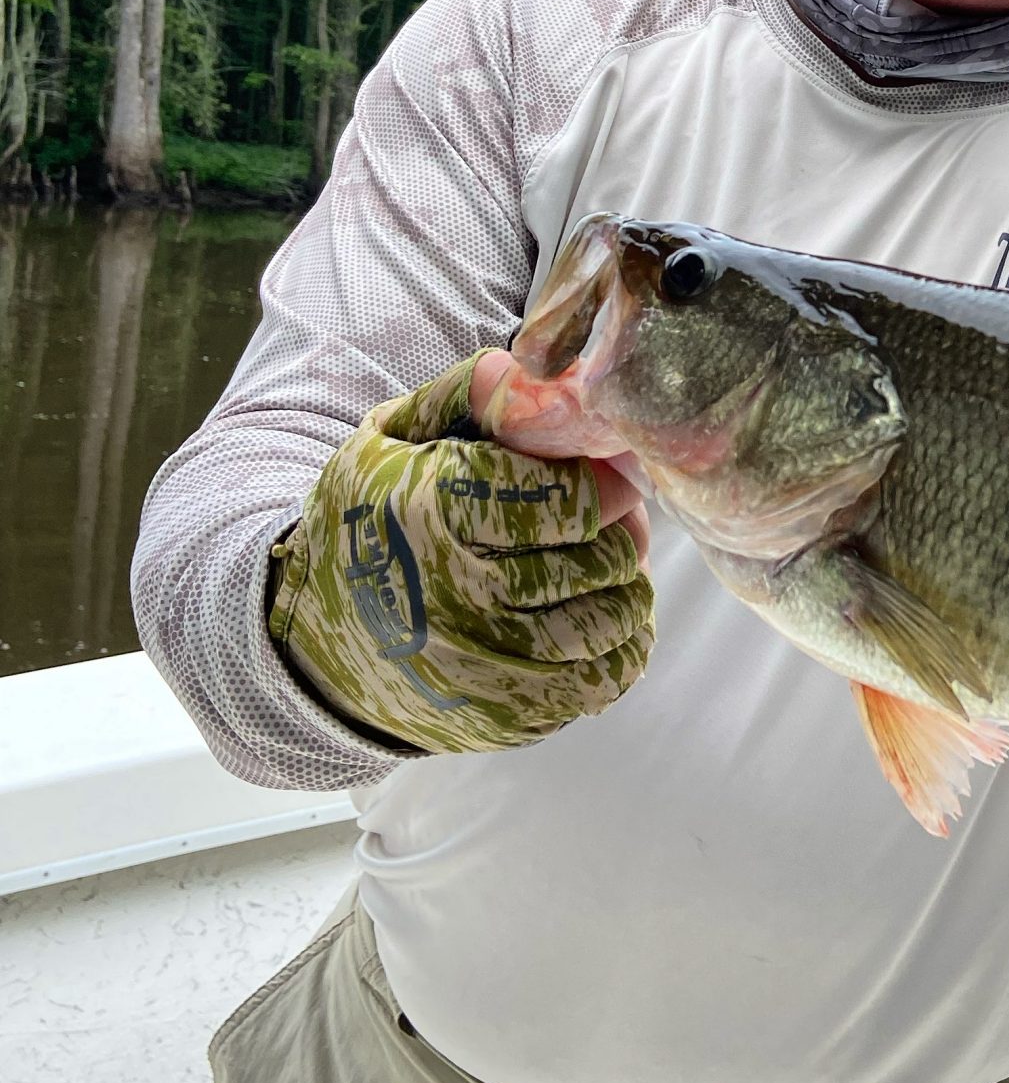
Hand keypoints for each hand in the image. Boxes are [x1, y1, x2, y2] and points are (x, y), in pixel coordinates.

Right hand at [268, 350, 654, 753]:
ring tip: (602, 568)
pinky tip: (596, 619)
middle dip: (623, 532)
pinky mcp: (504, 716)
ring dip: (625, 589)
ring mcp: (486, 666)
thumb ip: (461, 399)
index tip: (611, 476)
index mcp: (437, 512)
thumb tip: (517, 366)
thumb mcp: (388, 445)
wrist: (310, 647)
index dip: (609, 482)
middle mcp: (462, 594)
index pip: (574, 498)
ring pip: (613, 620)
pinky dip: (619, 647)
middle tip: (611, 522)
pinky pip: (603, 680)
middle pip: (604, 558)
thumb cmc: (366, 527)